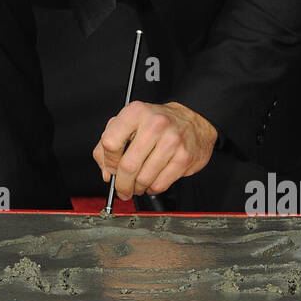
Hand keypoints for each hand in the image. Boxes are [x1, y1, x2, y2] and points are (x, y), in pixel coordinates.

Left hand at [93, 100, 218, 200]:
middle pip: (127, 166)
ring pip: (143, 179)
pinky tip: (152, 181)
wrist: (193, 123)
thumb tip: (106, 173)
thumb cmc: (157, 124)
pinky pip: (160, 184)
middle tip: (121, 189)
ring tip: (138, 184)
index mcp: (136, 112)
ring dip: (137, 188)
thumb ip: (109, 146)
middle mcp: (155, 124)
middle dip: (121, 184)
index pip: (110, 143)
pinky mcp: (184, 157)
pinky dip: (152, 188)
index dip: (108, 161)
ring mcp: (171, 141)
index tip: (111, 168)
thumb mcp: (129, 125)